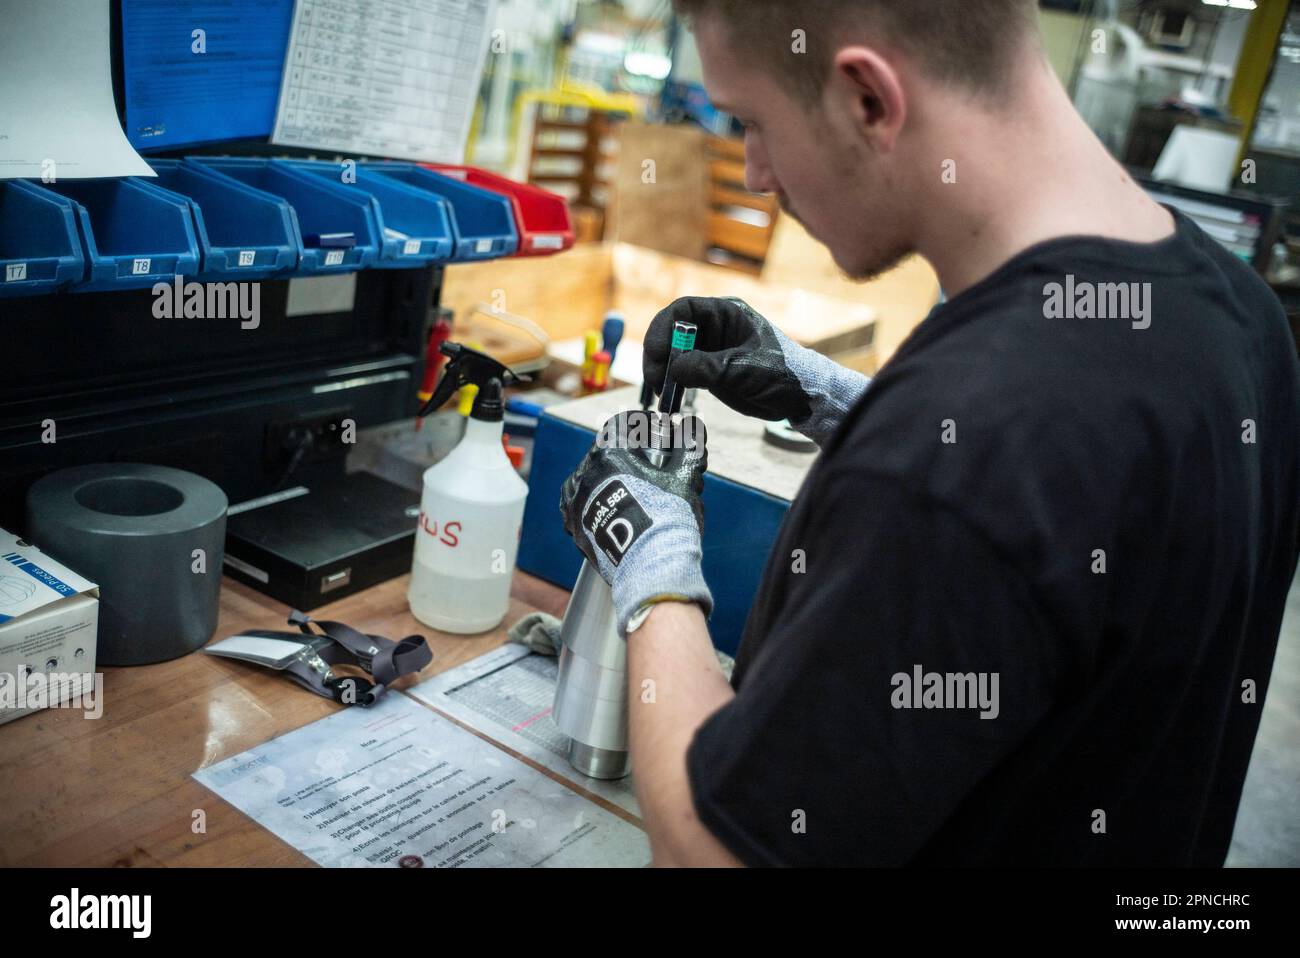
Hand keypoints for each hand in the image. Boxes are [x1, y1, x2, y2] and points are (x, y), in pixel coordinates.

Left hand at [560, 410, 712, 635]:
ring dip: (606, 475)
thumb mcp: (684, 477)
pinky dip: (594, 500)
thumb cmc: (668, 519)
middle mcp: (586, 473)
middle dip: (625, 452)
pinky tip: (612, 507)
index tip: (650, 429)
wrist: (652, 564)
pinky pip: (580, 503)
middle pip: (604, 450)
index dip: (640, 423)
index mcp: (609, 454)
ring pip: (589, 476)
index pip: (621, 424)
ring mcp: (577, 500)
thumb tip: (694, 430)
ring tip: (627, 487)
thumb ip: (690, 448)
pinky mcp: (574, 525)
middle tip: (645, 462)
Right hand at [643, 296, 870, 445]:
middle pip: (672, 331)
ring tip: (662, 393)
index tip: (657, 352)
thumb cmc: (783, 373)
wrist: (800, 398)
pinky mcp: (709, 371)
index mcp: (726, 313)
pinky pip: (682, 373)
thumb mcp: (744, 368)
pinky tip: (669, 398)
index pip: (684, 310)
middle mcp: (714, 328)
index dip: (664, 328)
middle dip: (659, 353)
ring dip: (662, 371)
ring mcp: (710, 349)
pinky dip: (672, 384)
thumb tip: (674, 369)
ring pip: (673, 354)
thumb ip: (708, 367)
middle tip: (656, 379)